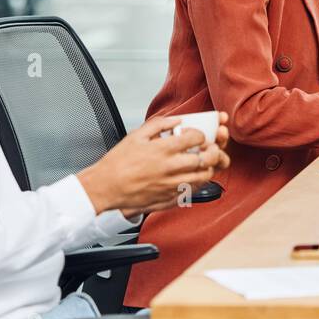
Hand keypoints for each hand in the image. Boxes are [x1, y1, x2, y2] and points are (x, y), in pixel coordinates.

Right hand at [77, 114, 231, 215]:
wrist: (105, 188)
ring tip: (203, 162)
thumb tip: (177, 120)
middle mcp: (171, 168)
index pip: (197, 138)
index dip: (201, 134)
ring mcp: (172, 185)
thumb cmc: (118, 162)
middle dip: (213, 150)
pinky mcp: (170, 198)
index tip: (196, 136)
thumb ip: (159, 124)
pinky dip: (199, 182)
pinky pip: (194, 191)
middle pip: (207, 158)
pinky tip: (194, 176)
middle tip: (209, 148)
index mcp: (163, 149)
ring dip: (209, 167)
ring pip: (205, 176)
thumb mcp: (136, 135)